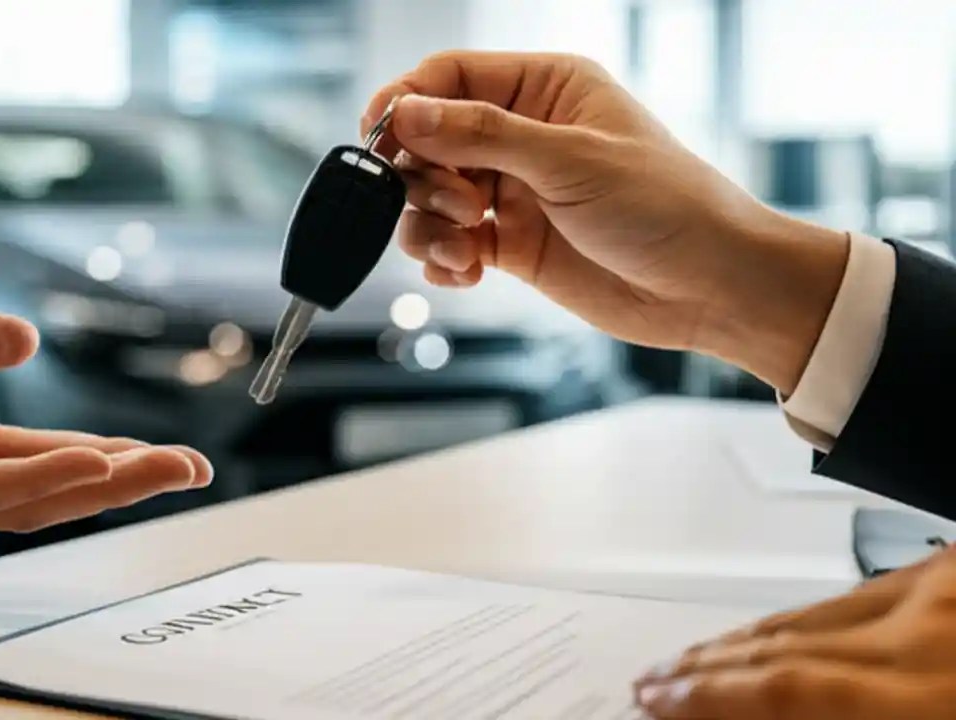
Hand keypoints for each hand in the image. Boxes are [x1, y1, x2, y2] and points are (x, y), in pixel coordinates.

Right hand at [363, 51, 849, 393]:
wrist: (710, 287)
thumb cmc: (667, 206)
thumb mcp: (570, 160)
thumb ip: (482, 135)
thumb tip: (407, 113)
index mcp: (544, 88)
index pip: (451, 76)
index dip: (407, 102)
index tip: (378, 135)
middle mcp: (524, 135)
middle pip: (429, 139)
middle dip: (422, 175)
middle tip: (456, 205)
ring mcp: (515, 190)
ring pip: (430, 196)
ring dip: (428, 224)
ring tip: (464, 248)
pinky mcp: (512, 243)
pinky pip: (449, 243)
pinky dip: (443, 260)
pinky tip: (465, 273)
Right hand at [633, 546, 955, 718]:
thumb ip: (836, 717)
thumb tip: (748, 713)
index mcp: (927, 699)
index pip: (783, 689)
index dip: (708, 695)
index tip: (657, 699)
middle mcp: (926, 632)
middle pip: (786, 643)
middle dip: (709, 663)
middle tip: (655, 678)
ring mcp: (943, 590)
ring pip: (814, 611)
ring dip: (748, 637)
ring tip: (698, 655)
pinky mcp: (955, 569)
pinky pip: (864, 588)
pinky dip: (810, 614)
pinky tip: (781, 625)